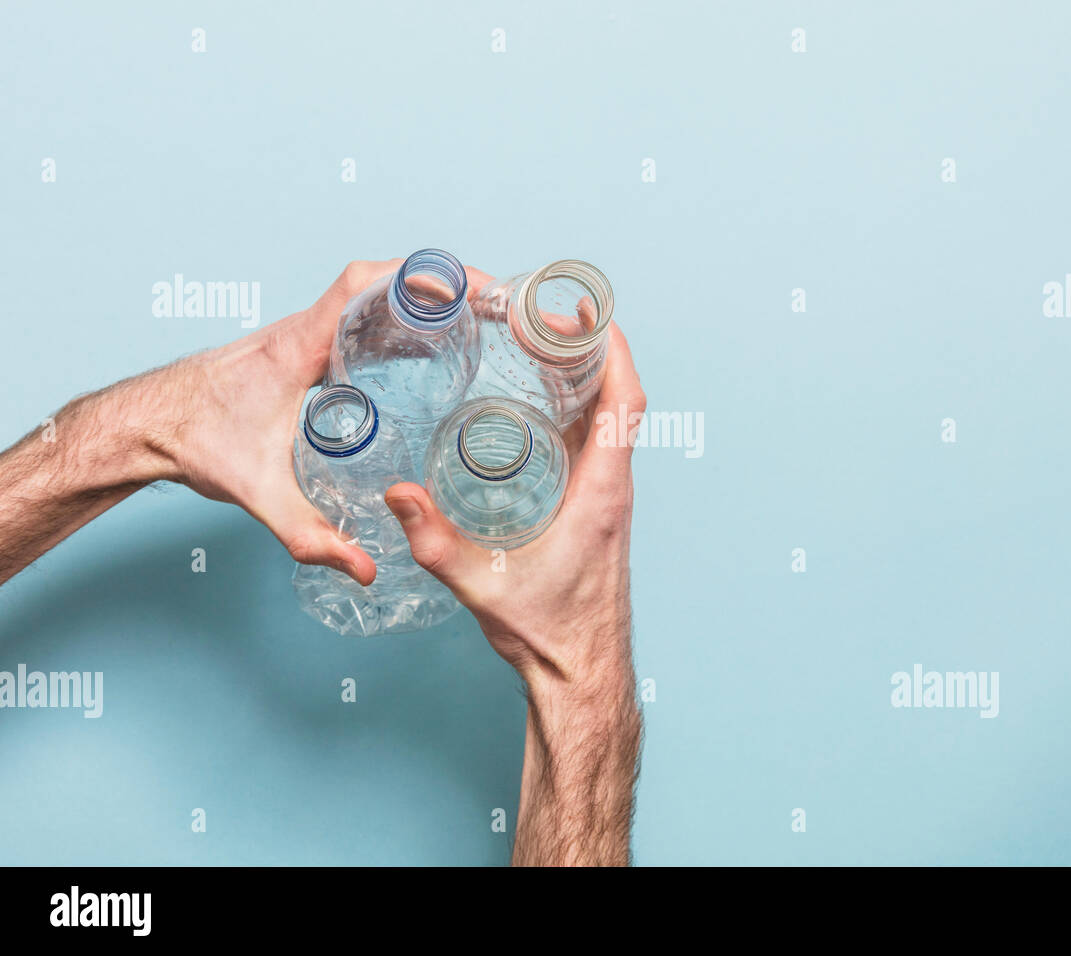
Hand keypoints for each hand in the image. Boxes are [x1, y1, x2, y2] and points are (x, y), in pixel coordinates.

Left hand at [150, 259, 493, 583]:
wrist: (146, 426)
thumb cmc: (194, 443)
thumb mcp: (260, 494)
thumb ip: (311, 536)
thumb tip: (364, 568)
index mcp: (298, 346)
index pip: (359, 285)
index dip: (415, 277)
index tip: (463, 284)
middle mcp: (301, 329)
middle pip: (379, 281)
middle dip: (438, 284)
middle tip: (489, 303)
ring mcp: (301, 334)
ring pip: (368, 296)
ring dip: (417, 298)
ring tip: (471, 318)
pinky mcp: (299, 348)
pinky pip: (355, 317)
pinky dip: (393, 319)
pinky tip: (421, 346)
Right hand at [383, 322, 645, 864]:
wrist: (580, 672)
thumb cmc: (549, 634)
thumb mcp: (482, 587)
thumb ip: (435, 543)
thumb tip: (396, 496)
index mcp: (601, 495)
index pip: (624, 405)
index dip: (612, 351)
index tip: (586, 313)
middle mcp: (613, 488)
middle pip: (618, 398)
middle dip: (590, 348)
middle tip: (544, 313)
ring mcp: (607, 498)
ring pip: (608, 420)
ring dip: (585, 377)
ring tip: (540, 342)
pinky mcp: (596, 509)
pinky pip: (596, 443)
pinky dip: (576, 410)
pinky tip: (537, 403)